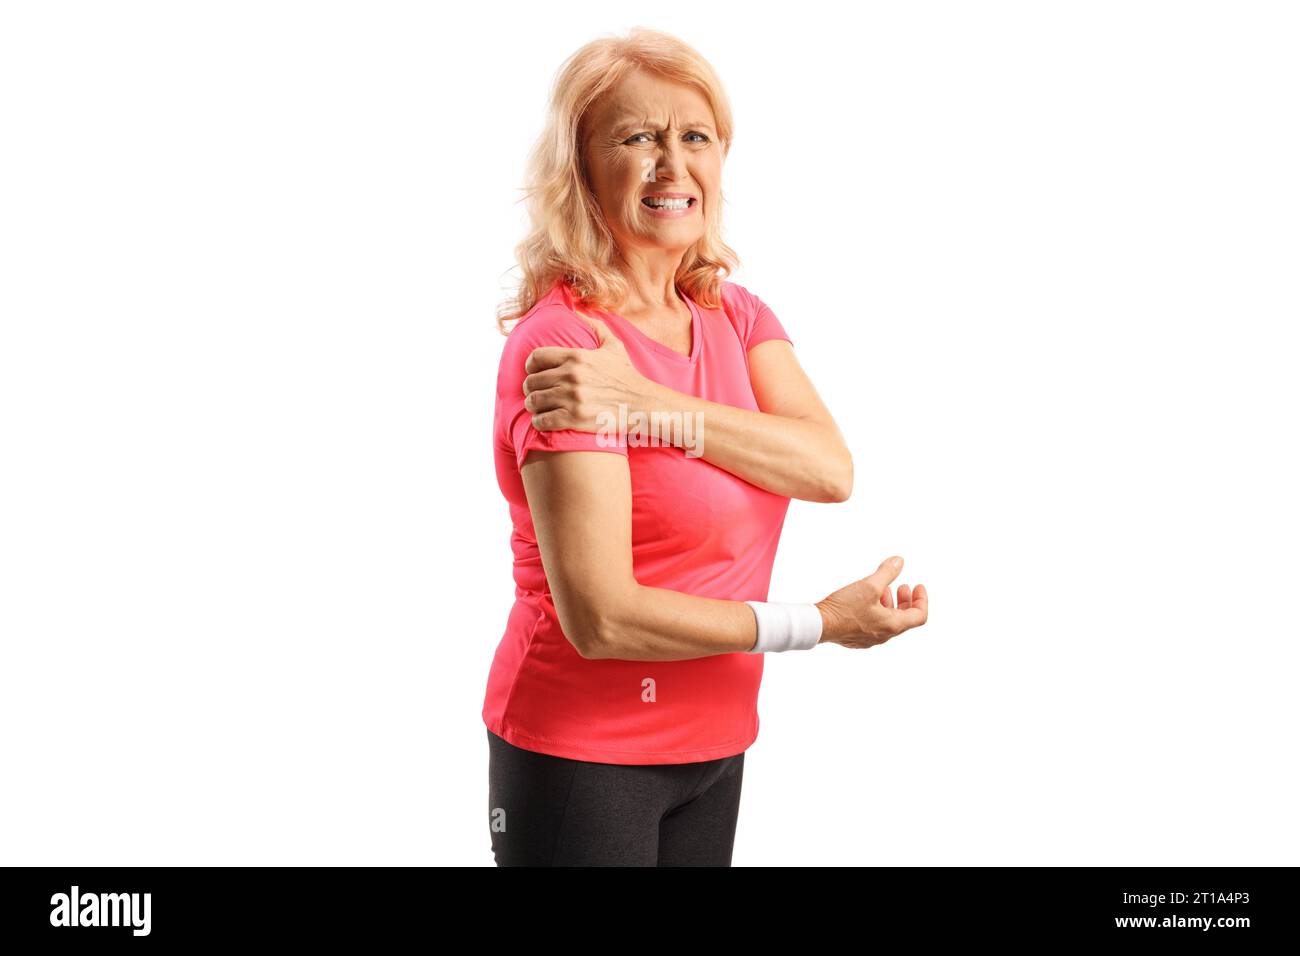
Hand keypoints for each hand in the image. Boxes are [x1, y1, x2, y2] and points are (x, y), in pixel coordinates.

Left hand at [523, 314, 657, 432]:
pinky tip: (544, 420)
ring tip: (538, 407)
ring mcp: (573, 397)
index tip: (533, 372)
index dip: (530, 366)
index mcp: (577, 356)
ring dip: (533, 405)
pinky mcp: (575, 418)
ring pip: (534, 401)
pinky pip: (543, 420)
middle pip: (531, 381)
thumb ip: (595, 326)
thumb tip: (578, 310)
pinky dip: (540, 421)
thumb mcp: (614, 346)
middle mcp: (572, 375)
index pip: (536, 357)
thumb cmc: (627, 375)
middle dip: (530, 388)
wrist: (642, 404)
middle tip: (536, 393)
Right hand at [816, 556, 928, 648]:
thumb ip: (887, 573)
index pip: (919, 616)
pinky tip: (867, 599)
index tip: (917, 586)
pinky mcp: (857, 638)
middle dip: (906, 600)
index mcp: (892, 625)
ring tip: (883, 589)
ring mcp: (870, 638)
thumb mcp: (869, 585)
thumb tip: (899, 561)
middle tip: (903, 586)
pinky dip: (878, 610)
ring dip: (890, 604)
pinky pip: (875, 624)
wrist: (819, 625)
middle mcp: (884, 635)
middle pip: (905, 618)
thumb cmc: (845, 608)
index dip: (922, 600)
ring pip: (888, 621)